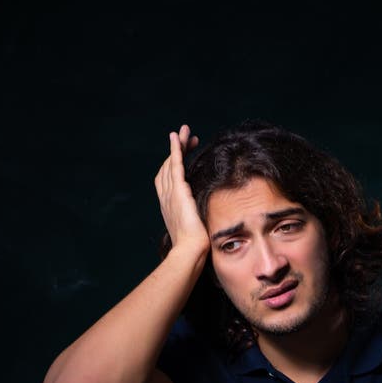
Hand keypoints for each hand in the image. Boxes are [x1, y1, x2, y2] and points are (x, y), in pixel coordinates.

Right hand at [154, 124, 209, 255]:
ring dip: (178, 145)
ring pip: (171, 162)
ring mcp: (170, 194)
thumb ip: (202, 219)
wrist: (190, 251)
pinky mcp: (177, 191)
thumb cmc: (197, 247)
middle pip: (168, 167)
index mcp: (171, 206)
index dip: (176, 165)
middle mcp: (167, 198)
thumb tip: (214, 219)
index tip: (189, 156)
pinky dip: (175, 149)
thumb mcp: (199, 229)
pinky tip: (178, 137)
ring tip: (185, 131)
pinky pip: (175, 165)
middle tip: (189, 138)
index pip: (170, 179)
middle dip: (178, 151)